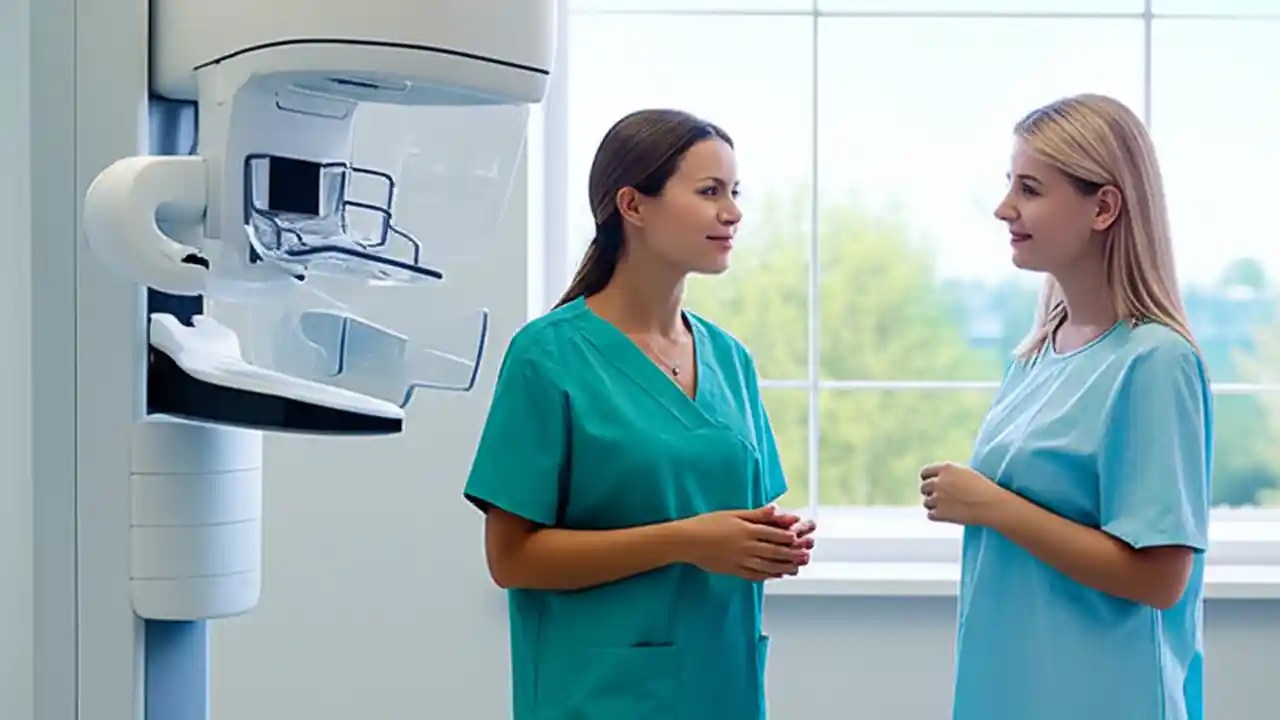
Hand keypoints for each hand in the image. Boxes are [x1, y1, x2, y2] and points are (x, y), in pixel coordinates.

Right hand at [677, 505, 810, 581]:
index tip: (800, 538)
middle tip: (806, 556)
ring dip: (784, 567)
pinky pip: (755, 575)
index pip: (774, 534)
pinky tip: (776, 575)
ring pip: (768, 566)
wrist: (687, 541)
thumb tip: (776, 509)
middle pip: (775, 552)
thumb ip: (756, 514)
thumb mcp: (732, 513)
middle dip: (792, 554)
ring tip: (796, 568)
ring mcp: (741, 561)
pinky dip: (768, 576)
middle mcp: (747, 547)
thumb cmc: (707, 524)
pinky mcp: (734, 571)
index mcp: (747, 530)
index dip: (789, 537)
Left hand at [919, 462, 1006, 525]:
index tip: (931, 484)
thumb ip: (950, 474)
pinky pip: (930, 515)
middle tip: (940, 498)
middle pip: (923, 488)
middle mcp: (938, 482)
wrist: (992, 505)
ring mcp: (937, 498)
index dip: (927, 479)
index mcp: (945, 469)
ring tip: (949, 507)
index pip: (925, 472)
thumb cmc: (984, 488)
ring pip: (926, 502)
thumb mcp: (966, 473)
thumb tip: (938, 478)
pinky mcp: (939, 513)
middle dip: (930, 492)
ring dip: (934, 505)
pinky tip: (948, 515)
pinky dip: (937, 516)